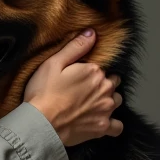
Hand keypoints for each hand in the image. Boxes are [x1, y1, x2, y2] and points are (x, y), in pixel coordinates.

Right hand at [23, 29, 123, 147]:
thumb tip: (92, 32)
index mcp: (94, 71)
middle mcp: (105, 89)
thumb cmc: (44, 92)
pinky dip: (112, 123)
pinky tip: (102, 120)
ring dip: (108, 100)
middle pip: (112, 82)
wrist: (41, 123)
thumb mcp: (54, 63)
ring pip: (116, 100)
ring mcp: (106, 109)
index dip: (90, 72)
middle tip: (84, 90)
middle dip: (102, 84)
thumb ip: (76, 47)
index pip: (101, 67)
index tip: (78, 77)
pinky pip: (117, 126)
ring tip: (92, 104)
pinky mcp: (103, 127)